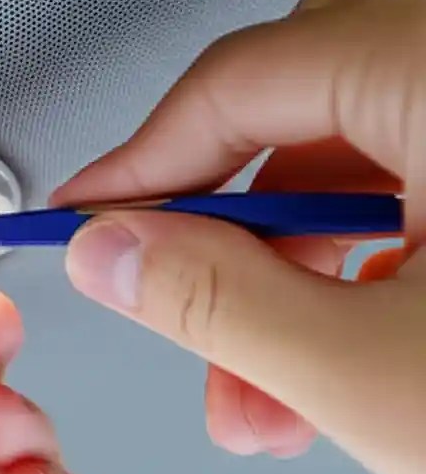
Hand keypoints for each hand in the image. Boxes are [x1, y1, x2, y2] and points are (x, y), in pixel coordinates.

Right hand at [51, 0, 425, 473]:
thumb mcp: (370, 374)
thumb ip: (216, 302)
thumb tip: (114, 252)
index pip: (245, 81)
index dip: (142, 161)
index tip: (82, 214)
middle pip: (299, 109)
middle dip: (223, 228)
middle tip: (171, 288)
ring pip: (359, 164)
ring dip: (290, 279)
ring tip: (265, 392)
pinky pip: (420, 190)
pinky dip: (360, 276)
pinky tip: (346, 365)